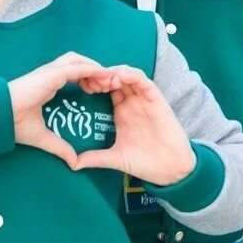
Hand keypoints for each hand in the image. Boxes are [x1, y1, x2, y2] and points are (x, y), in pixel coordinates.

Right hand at [9, 53, 111, 167]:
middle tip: (106, 85)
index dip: (87, 80)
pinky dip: (92, 69)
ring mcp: (50, 71)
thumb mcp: (43, 137)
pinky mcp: (51, 73)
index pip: (73, 74)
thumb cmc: (14, 123)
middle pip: (78, 63)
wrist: (0, 117)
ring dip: (95, 68)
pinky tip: (104, 75)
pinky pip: (77, 67)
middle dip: (94, 71)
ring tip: (106, 81)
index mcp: (47, 84)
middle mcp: (50, 74)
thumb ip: (60, 146)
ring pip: (79, 60)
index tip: (98, 92)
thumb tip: (74, 162)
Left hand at [73, 66, 195, 185]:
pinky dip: (133, 76)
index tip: (80, 87)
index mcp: (121, 111)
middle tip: (89, 78)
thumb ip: (95, 158)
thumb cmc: (145, 162)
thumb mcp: (115, 158)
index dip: (93, 84)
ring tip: (104, 78)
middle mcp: (131, 102)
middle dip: (102, 75)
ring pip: (129, 75)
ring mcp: (144, 100)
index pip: (105, 89)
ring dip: (116, 72)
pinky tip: (121, 77)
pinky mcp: (156, 101)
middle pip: (115, 78)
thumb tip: (73, 164)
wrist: (169, 170)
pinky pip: (145, 83)